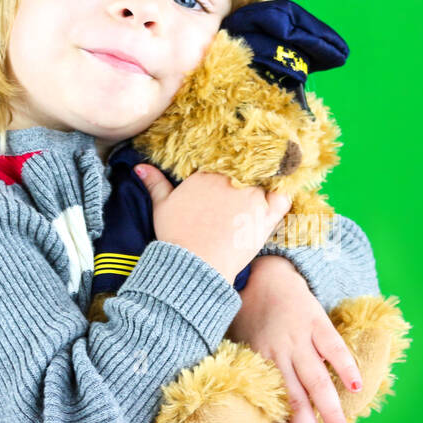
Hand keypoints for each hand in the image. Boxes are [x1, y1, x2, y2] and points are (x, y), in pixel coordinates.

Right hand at [139, 164, 290, 282]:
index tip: (226, 170)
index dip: (226, 164)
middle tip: (243, 178)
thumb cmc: (177, 235)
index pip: (223, 159)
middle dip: (245, 169)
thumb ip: (155, 183)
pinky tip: (279, 193)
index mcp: (207, 173)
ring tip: (265, 182)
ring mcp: (251, 196)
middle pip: (245, 166)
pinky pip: (282, 197)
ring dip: (265, 179)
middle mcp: (231, 179)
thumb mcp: (162, 206)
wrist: (195, 264)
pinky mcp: (266, 215)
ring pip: (264, 178)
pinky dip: (283, 193)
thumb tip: (139, 166)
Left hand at [227, 255, 363, 422]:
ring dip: (329, 409)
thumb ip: (249, 370)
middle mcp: (278, 352)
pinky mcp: (315, 320)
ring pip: (316, 379)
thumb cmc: (249, 311)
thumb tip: (254, 407)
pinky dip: (345, 366)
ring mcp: (298, 337)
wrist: (264, 272)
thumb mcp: (240, 341)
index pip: (274, 404)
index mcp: (258, 361)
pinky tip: (357, 386)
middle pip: (296, 399)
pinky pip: (333, 346)